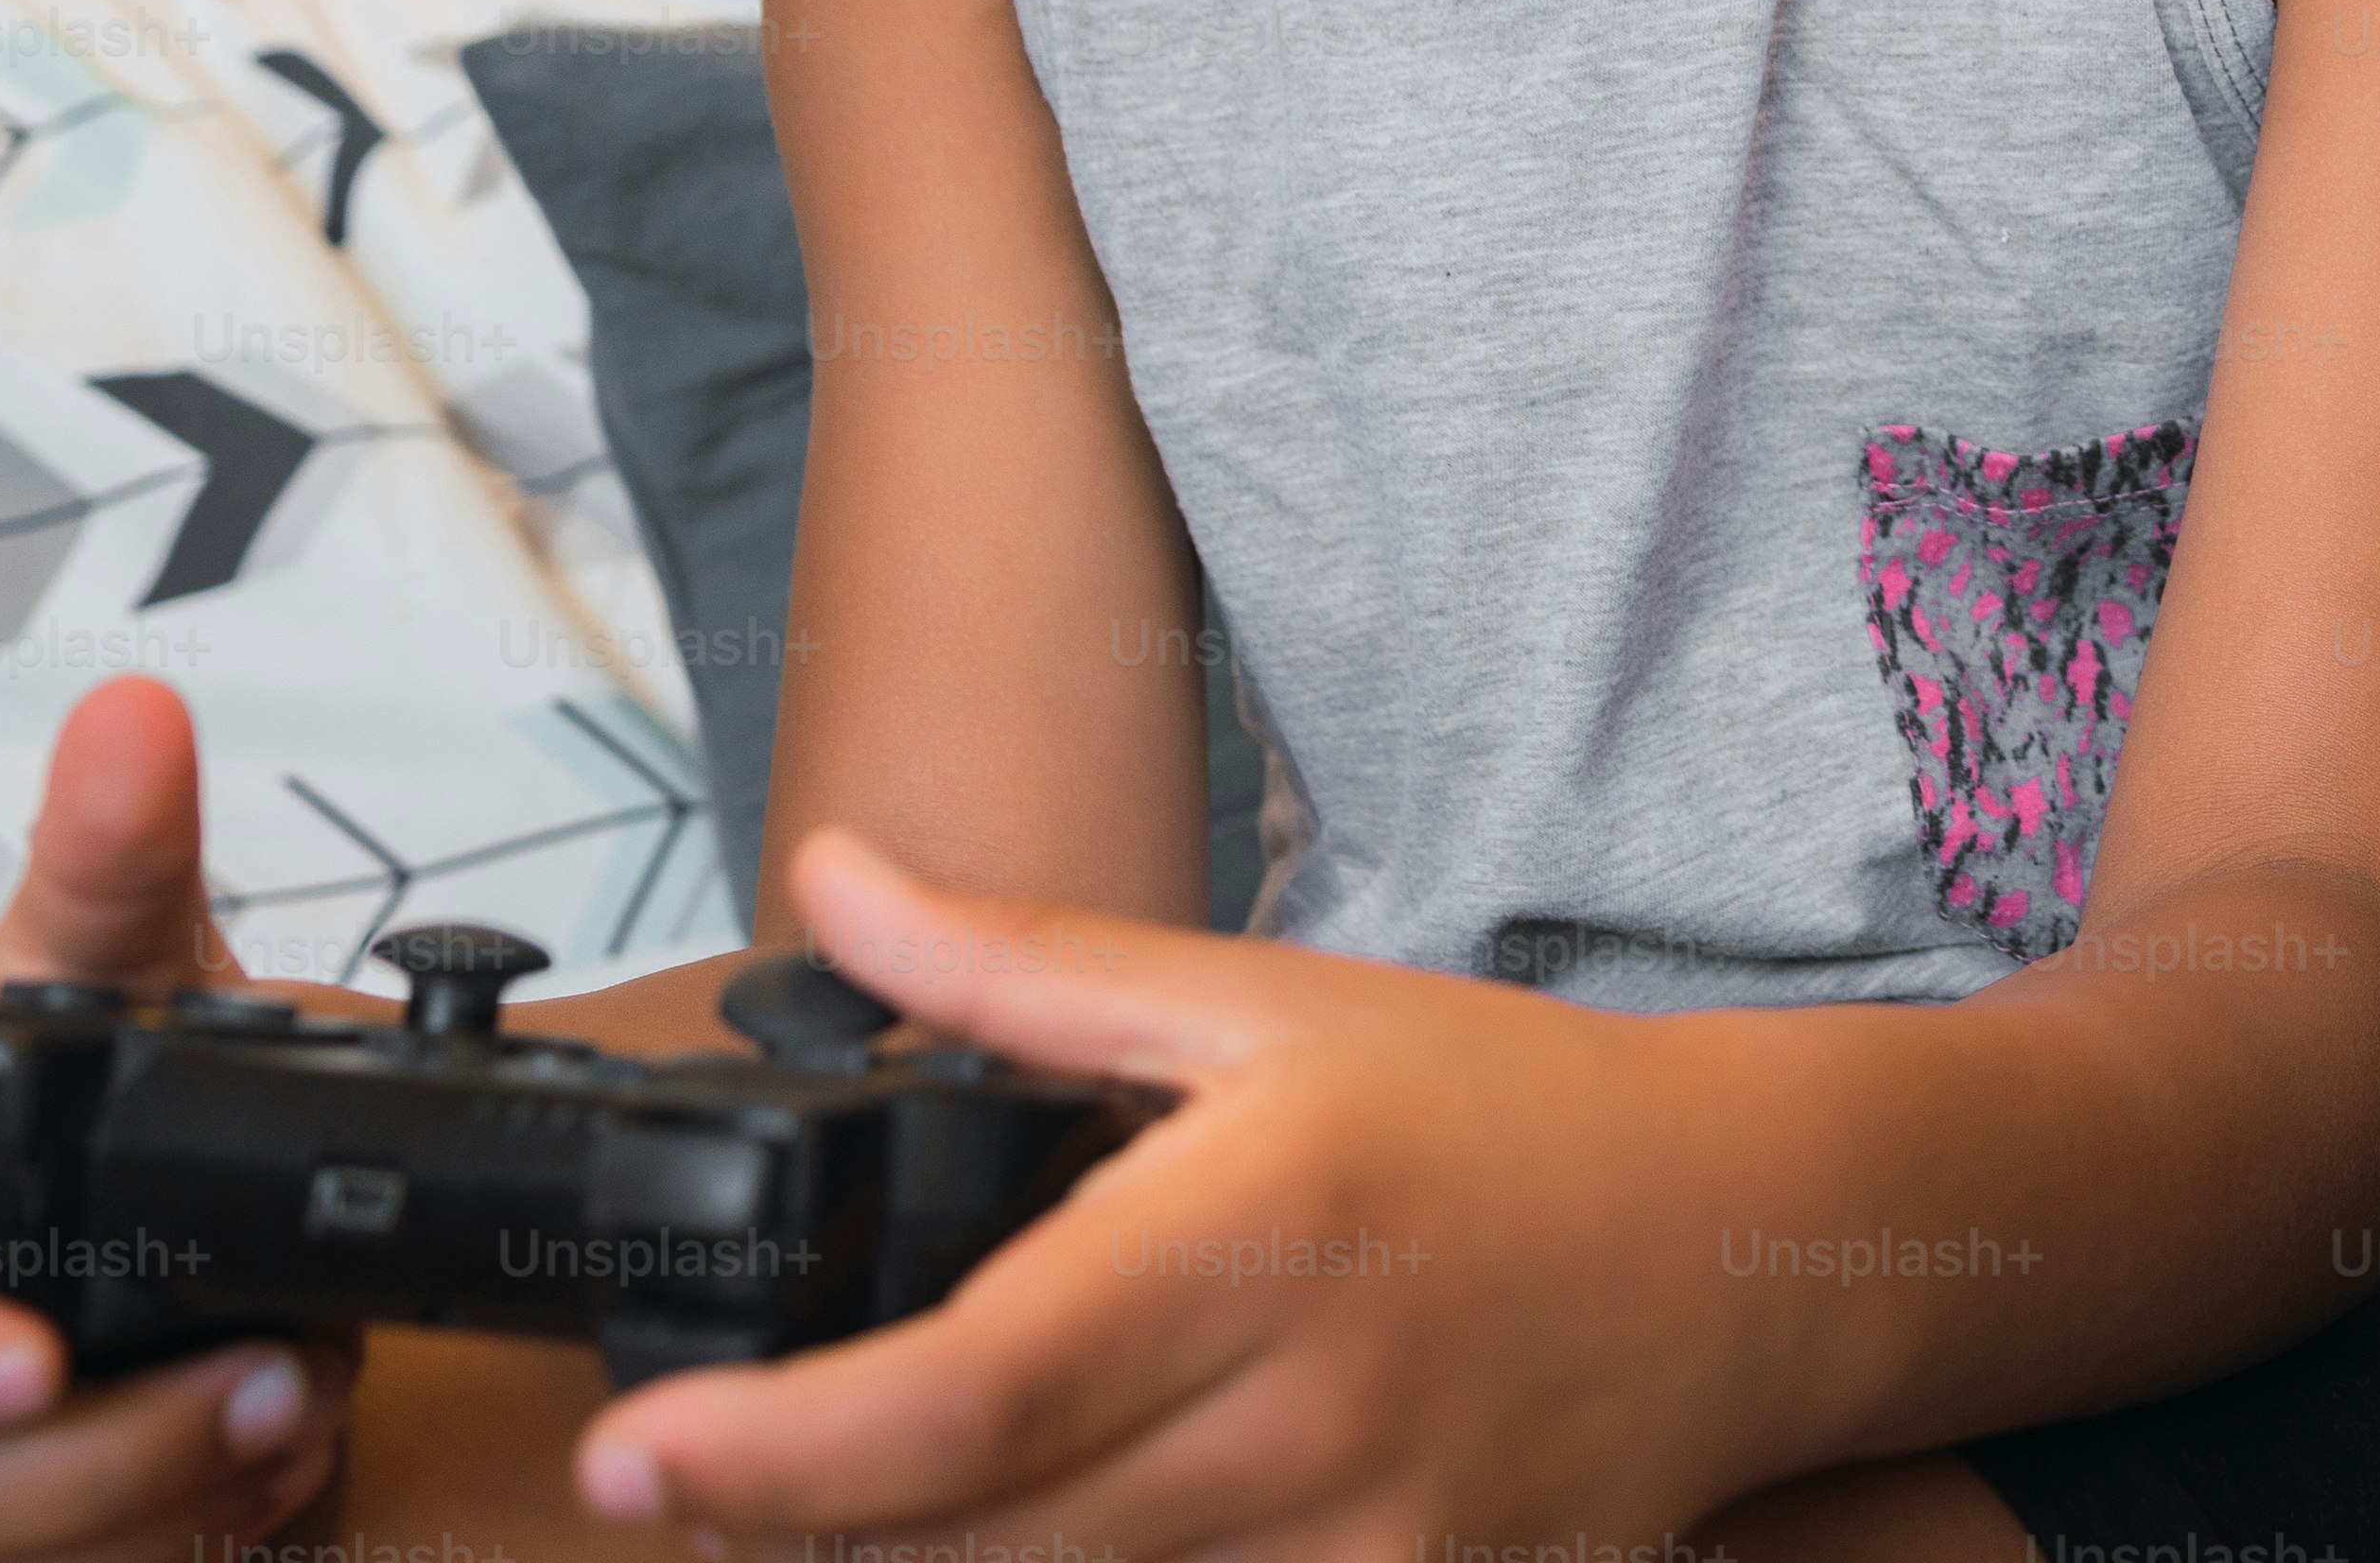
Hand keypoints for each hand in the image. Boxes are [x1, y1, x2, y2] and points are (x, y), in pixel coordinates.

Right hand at [0, 678, 347, 1562]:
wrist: (33, 1208)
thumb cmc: (9, 1104)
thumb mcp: (62, 980)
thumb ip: (102, 872)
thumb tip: (133, 726)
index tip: (27, 1360)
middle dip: (99, 1464)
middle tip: (275, 1387)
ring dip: (162, 1510)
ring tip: (305, 1413)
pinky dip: (177, 1544)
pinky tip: (274, 1479)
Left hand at [570, 827, 1784, 1558]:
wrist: (1744, 1241)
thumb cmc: (1501, 1115)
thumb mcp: (1265, 1003)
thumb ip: (1021, 968)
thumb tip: (832, 883)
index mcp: (1259, 1228)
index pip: (975, 1388)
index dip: (779, 1452)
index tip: (635, 1456)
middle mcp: (1309, 1407)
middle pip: (981, 1535)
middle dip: (799, 1521)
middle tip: (692, 1475)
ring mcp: (1365, 1543)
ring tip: (850, 1494)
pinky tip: (1035, 1529)